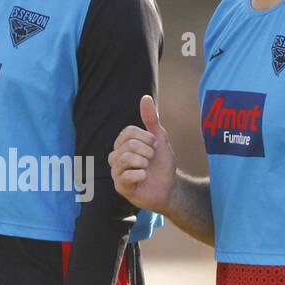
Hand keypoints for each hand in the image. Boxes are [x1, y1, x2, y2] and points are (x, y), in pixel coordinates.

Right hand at [109, 95, 176, 213]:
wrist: (169, 187)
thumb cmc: (161, 164)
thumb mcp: (159, 139)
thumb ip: (151, 119)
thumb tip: (145, 97)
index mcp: (122, 144)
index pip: (128, 132)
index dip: (146, 138)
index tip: (154, 146)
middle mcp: (115, 156)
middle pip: (128, 145)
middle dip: (147, 151)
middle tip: (152, 159)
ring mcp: (116, 172)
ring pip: (126, 158)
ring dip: (144, 163)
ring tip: (147, 168)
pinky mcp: (120, 187)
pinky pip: (126, 175)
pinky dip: (142, 175)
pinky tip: (145, 178)